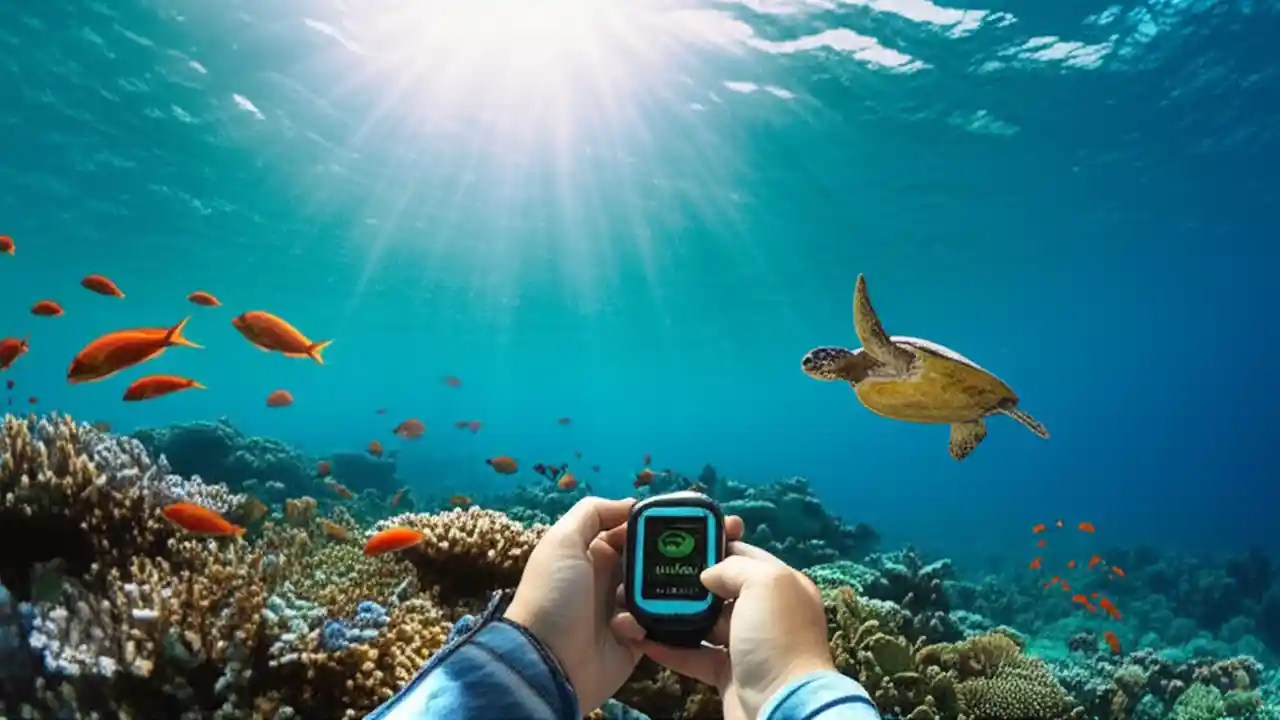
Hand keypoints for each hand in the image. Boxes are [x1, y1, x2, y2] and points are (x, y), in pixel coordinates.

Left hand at [505, 497, 743, 712]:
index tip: (681, 522)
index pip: (629, 530)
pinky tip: (632, 630)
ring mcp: (622, 611)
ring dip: (658, 593)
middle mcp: (608, 578)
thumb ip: (592, 513)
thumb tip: (630, 503)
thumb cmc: (554, 597)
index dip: (651, 524)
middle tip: (692, 556)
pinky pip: (655, 625)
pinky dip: (647, 625)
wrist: (547, 664)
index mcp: (592, 553)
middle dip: (666, 558)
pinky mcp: (634, 641)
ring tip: (659, 595)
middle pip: (648, 560)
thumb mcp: (562, 543)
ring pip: (658, 592)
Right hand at [634, 542, 834, 719]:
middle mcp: (766, 614)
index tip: (682, 542)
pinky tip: (645, 637)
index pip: (746, 556)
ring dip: (679, 615)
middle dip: (693, 582)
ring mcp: (746, 646)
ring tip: (645, 602)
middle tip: (657, 572)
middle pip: (724, 590)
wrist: (781, 707)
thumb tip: (707, 575)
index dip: (717, 546)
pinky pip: (696, 656)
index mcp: (783, 586)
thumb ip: (734, 567)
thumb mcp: (764, 584)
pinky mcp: (728, 675)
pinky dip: (672, 649)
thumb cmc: (776, 638)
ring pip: (707, 624)